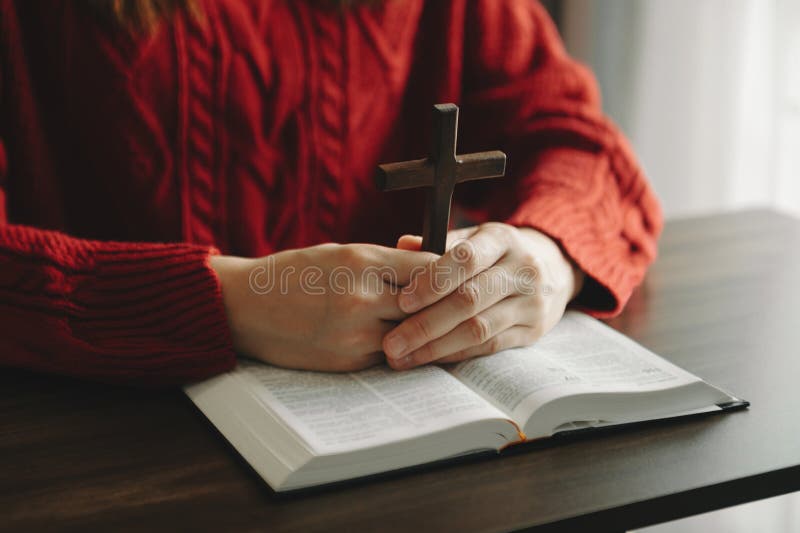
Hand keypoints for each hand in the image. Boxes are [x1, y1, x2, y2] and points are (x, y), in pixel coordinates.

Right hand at [210, 244, 436, 371]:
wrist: (245, 306)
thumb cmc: (294, 273)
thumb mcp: (340, 253)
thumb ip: (385, 262)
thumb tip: (431, 271)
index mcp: (362, 260)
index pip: (429, 268)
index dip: (447, 273)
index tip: (454, 276)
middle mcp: (362, 297)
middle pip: (429, 305)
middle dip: (442, 305)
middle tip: (453, 305)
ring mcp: (356, 333)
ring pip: (414, 334)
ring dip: (423, 330)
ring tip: (430, 324)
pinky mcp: (349, 361)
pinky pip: (391, 355)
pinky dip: (399, 347)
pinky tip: (398, 339)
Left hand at [382, 223, 583, 369]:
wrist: (553, 269)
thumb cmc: (496, 253)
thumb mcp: (474, 238)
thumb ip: (438, 243)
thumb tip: (401, 245)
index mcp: (502, 239)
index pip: (466, 259)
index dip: (432, 281)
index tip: (402, 301)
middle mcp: (522, 269)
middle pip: (469, 299)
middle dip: (425, 324)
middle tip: (392, 342)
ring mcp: (531, 302)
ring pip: (478, 328)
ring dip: (436, 346)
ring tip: (402, 357)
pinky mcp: (533, 330)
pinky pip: (489, 346)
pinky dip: (455, 354)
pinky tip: (428, 358)